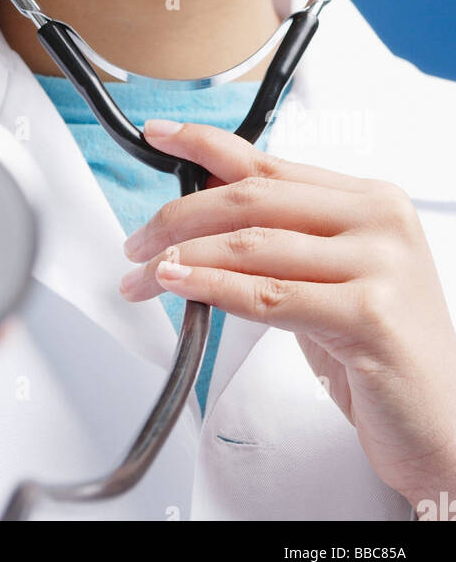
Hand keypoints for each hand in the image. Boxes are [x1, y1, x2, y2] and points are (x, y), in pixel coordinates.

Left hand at [118, 118, 455, 507]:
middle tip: (137, 241)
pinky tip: (179, 287)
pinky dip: (213, 289)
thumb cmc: (382, 354)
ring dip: (184, 259)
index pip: (270, 162)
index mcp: (371, 200)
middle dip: (179, 217)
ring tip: (145, 274)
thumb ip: (278, 238)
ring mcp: (379, 266)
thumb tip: (202, 206)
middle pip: (252, 199)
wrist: (445, 425)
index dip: (205, 145)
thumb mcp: (327, 279)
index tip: (160, 136)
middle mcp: (379, 221)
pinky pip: (269, 296)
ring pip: (253, 245)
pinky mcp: (370, 317)